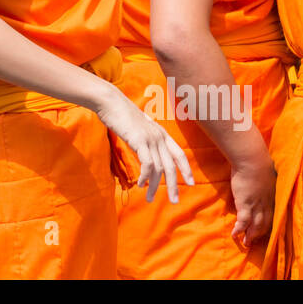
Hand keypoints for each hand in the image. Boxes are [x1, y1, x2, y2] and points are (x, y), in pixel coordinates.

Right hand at [97, 89, 193, 203]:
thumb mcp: (139, 128)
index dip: (187, 169)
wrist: (111, 102)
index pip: (180, 154)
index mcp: (161, 134)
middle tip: (175, 201)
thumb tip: (146, 152)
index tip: (191, 183)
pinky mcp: (139, 140)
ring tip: (150, 198)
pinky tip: (140, 184)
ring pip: (158, 168)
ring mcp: (150, 138)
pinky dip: (145, 176)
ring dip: (154, 186)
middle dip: (174, 186)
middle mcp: (159, 137)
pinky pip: (147, 164)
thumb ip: (145, 139)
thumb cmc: (121, 115)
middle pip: (172, 166)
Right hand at [227, 153, 276, 247]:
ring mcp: (256, 205)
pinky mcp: (245, 204)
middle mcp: (266, 204)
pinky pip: (243, 221)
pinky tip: (234, 234)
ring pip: (256, 226)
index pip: (272, 215)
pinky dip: (239, 229)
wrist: (252, 160)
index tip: (264, 230)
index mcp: (272, 197)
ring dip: (250, 236)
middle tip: (254, 241)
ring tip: (245, 243)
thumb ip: (265, 178)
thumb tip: (262, 176)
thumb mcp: (266, 173)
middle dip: (259, 234)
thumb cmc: (258, 162)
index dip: (268, 224)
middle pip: (265, 224)